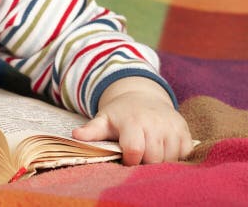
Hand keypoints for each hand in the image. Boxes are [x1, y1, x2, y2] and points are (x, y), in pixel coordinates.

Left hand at [71, 77, 192, 165]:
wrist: (142, 96)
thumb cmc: (120, 113)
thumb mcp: (104, 119)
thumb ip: (91, 130)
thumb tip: (75, 135)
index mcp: (133, 122)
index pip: (135, 150)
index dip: (129, 161)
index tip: (125, 160)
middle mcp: (155, 123)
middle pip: (154, 158)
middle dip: (144, 163)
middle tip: (137, 157)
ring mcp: (172, 127)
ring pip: (171, 158)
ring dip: (160, 162)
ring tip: (148, 153)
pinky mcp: (185, 131)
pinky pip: (185, 154)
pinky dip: (175, 157)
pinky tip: (163, 150)